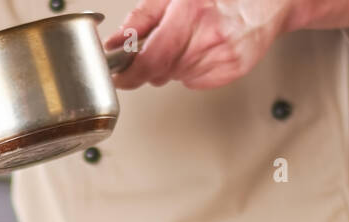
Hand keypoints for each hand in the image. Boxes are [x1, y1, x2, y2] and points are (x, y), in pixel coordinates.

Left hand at [109, 0, 293, 90]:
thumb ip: (142, 18)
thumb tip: (115, 42)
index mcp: (190, 14)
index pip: (149, 60)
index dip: (129, 73)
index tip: (120, 76)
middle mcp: (208, 37)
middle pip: (160, 72)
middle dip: (153, 62)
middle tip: (166, 40)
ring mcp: (223, 57)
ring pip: (177, 77)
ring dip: (176, 64)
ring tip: (192, 38)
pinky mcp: (233, 70)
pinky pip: (196, 81)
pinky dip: (193, 69)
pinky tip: (206, 48)